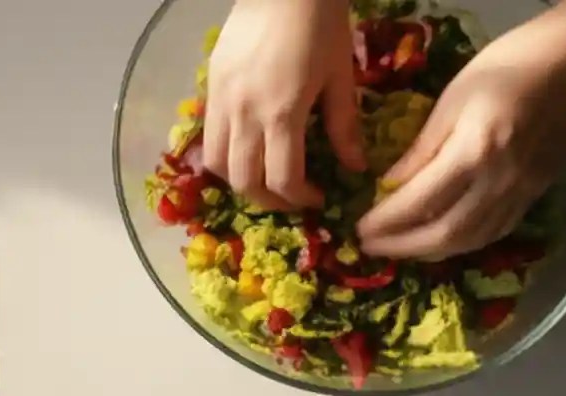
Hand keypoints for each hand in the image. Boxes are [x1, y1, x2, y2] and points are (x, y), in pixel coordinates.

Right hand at [205, 0, 365, 209]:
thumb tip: (354, 167)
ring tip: (264, 177)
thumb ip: (343, 125)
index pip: (283, 178)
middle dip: (269, 200)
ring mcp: (222, 102)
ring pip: (218, 164)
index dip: (300, 198)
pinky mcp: (210, 89)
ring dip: (241, 180)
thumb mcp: (340, 76)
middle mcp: (245, 114)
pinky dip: (226, 154)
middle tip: (290, 197)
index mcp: (283, 113)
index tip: (318, 197)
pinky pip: (210, 136)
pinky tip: (248, 147)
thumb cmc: (320, 25)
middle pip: (244, 180)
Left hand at [358, 6, 565, 258]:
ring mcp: (523, 191)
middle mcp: (500, 181)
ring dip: (429, 252)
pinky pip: (495, 231)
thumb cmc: (509, 65)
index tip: (358, 229)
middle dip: (402, 247)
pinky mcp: (536, 192)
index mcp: (474, 152)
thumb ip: (420, 150)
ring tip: (398, 248)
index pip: (419, 203)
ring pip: (471, 240)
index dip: (385, 223)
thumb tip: (387, 187)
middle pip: (445, 234)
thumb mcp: (452, 99)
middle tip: (369, 246)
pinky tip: (440, 240)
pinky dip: (462, 242)